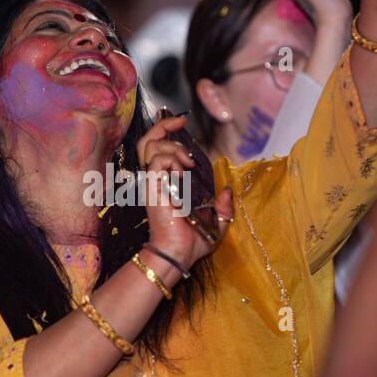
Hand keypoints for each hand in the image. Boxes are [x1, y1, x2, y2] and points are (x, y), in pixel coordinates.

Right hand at [137, 114, 232, 268]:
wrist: (180, 253)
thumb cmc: (193, 242)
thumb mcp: (217, 222)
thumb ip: (223, 206)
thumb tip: (228, 190)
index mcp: (168, 182)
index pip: (158, 148)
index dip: (167, 131)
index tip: (183, 124)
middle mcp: (157, 178)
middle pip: (148, 140)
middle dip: (163, 126)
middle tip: (180, 124)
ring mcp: (153, 182)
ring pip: (150, 145)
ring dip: (171, 146)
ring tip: (188, 161)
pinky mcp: (152, 187)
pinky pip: (156, 160)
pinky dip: (172, 159)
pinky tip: (184, 172)